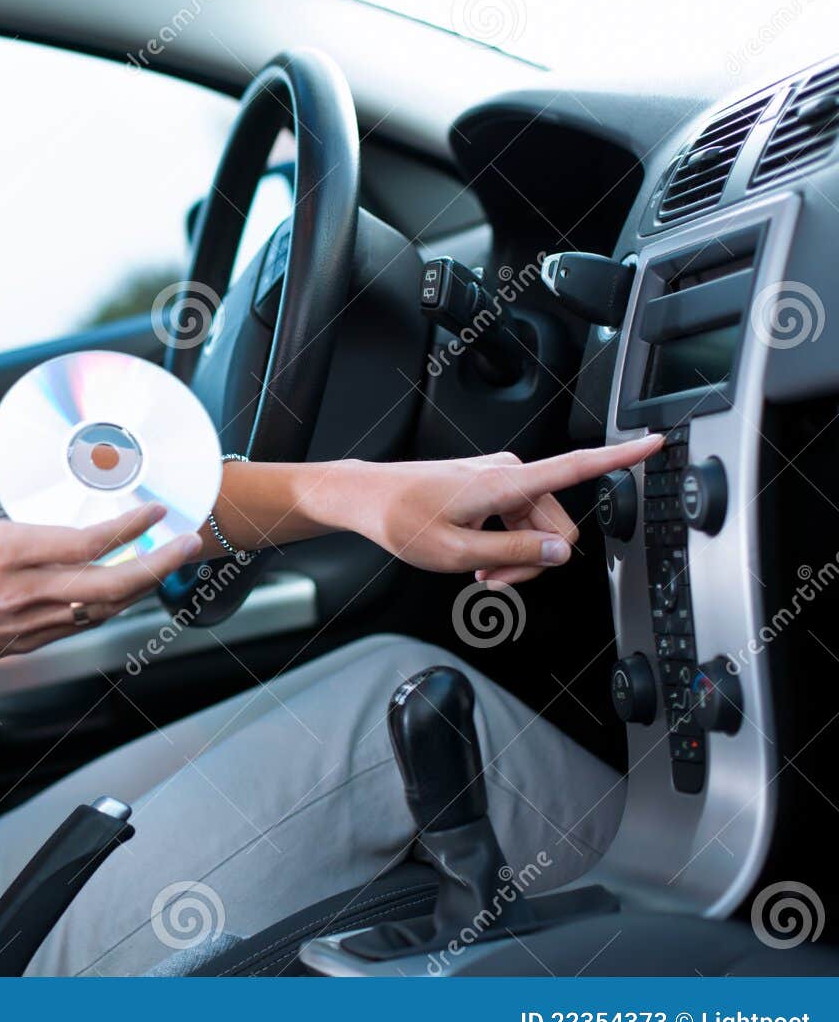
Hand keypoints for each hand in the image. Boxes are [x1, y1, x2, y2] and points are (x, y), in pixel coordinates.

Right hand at [0, 400, 201, 671]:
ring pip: (103, 610)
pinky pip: (80, 625)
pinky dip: (108, 607)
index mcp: (4, 552)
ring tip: (164, 562)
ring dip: (139, 587)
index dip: (130, 526)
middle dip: (157, 563)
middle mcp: (23, 592)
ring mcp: (26, 623)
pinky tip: (122, 590)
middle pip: (111, 584)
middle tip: (187, 542)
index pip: (86, 543)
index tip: (155, 508)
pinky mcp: (24, 642)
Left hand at [342, 435, 662, 586]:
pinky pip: (519, 521)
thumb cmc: (400, 520)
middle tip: (488, 580)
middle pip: (555, 528)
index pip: (575, 466)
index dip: (620, 456)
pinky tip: (477, 557)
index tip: (655, 441)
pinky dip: (503, 544)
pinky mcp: (492, 485)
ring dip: (514, 557)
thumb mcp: (456, 553)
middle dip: (530, 561)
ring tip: (476, 570)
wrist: (366, 497)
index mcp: (505, 482)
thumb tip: (562, 553)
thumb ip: (514, 554)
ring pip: (537, 530)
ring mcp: (501, 477)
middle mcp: (509, 472)